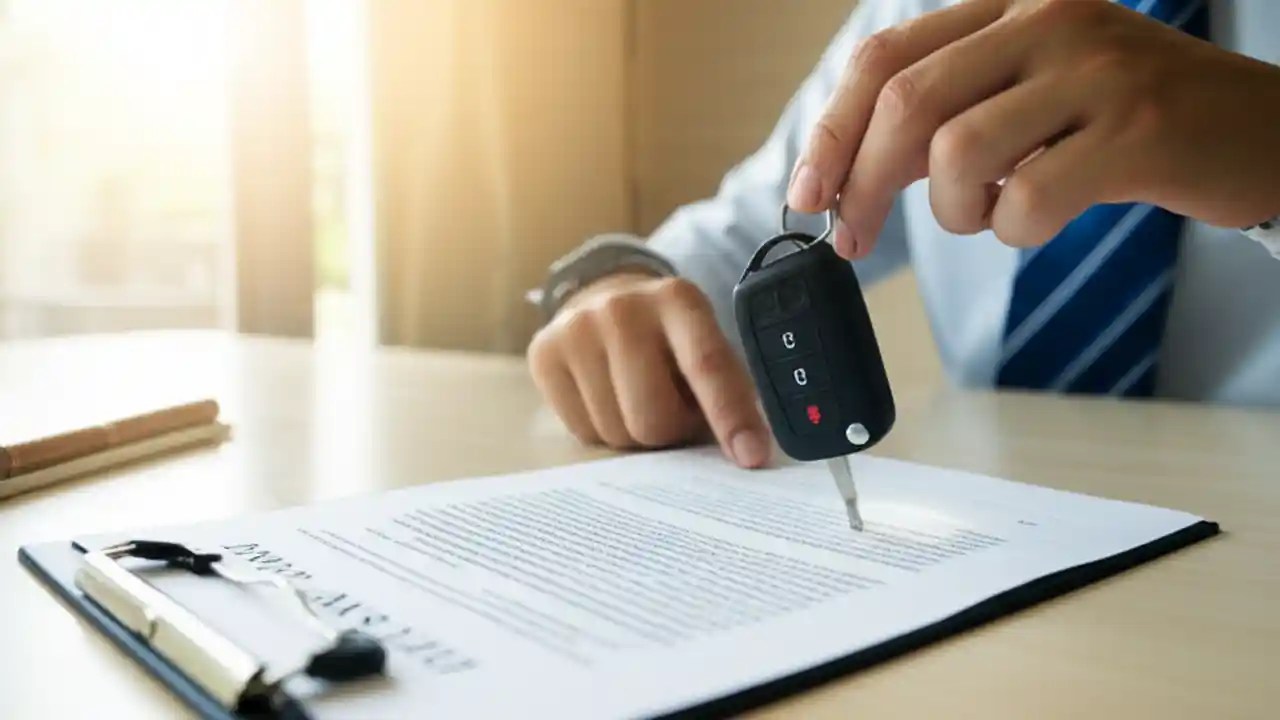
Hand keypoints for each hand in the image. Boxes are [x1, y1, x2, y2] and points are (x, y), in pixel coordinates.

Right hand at [527, 272, 771, 467]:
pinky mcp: (543, 353)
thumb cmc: (668, 338)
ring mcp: (576, 329)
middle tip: (675, 413)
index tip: (750, 457)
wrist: (601, 297)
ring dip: (636, 433)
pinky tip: (606, 397)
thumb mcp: (704, 344)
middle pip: (653, 418)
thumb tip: (748, 452)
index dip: (730, 416)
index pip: (707, 365)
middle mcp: (622, 309)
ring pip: (617, 433)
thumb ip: (727, 389)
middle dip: (671, 433)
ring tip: (637, 398)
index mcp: (678, 300)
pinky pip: (582, 432)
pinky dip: (602, 429)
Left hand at [787, 0, 1279, 257]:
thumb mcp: (1025, 92)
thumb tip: (848, 174)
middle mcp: (1047, 20)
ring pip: (958, 155)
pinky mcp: (1138, 131)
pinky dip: (1014, 229)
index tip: (805, 196)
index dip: (830, 133)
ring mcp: (1096, 71)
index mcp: (1006, 6)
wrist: (1251, 129)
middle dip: (862, 186)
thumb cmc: (1121, 119)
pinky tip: (1036, 217)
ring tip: (987, 214)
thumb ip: (944, 114)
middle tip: (853, 239)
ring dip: (953, 213)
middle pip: (906, 105)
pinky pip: (1029, 199)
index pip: (883, 59)